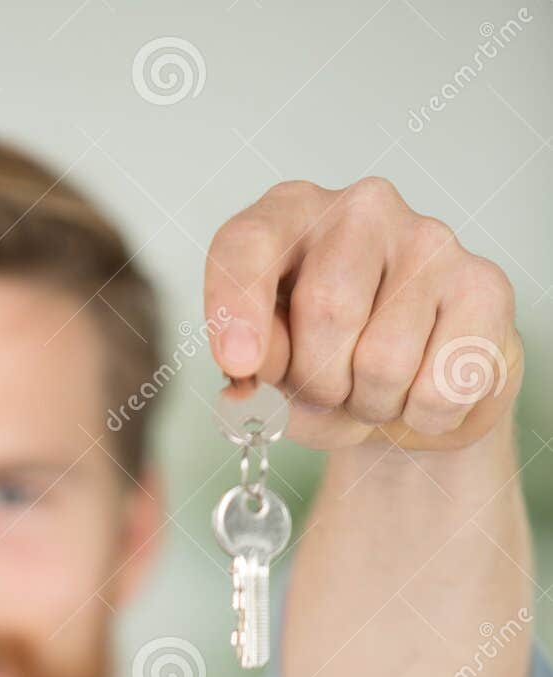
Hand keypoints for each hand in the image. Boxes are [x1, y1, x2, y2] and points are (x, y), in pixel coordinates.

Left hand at [204, 176, 521, 452]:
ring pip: (384, 360)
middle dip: (318, 383)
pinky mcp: (485, 285)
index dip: (239, 307)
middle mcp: (360, 211)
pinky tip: (421, 390)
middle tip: (328, 388)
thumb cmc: (332, 361)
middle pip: (327, 312)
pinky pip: (443, 385)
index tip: (241, 364)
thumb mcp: (274, 365)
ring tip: (375, 387)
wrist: (417, 383)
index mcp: (286, 217)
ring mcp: (429, 240)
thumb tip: (247, 373)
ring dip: (371, 405)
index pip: (248, 246)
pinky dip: (424, 416)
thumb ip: (254, 366)